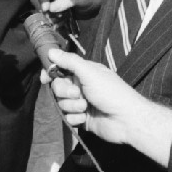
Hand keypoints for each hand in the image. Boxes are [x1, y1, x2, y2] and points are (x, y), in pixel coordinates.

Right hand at [40, 0, 106, 17]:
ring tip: (56, 22)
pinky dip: (53, 20)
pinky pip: (51, 13)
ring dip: (48, 15)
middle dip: (44, 7)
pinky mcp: (58, 6)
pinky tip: (58, 25)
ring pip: (44, 6)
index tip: (46, 7)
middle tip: (49, 16)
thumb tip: (52, 8)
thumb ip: (68, 1)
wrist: (98, 3)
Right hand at [46, 49, 171, 166]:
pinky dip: (75, 118)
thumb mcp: (90, 73)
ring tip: (86, 107)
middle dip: (64, 92)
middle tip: (77, 93)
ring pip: (62, 103)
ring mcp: (82, 103)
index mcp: (84, 72)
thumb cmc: (111, 92)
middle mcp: (82, 86)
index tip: (45, 78)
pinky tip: (85, 118)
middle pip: (58, 87)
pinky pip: (68, 117)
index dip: (51, 72)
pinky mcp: (82, 118)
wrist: (126, 120)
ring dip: (72, 106)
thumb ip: (70, 61)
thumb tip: (52, 51)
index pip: (61, 69)